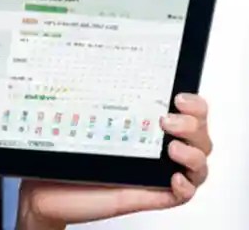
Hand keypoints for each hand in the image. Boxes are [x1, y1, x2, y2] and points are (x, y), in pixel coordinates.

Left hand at [18, 94, 211, 228]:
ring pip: (200, 164)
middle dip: (195, 125)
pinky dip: (187, 187)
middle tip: (167, 121)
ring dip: (195, 155)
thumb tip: (95, 53)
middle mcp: (157, 146)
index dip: (196, 103)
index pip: (189, 110)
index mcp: (149, 123)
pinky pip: (183, 195)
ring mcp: (157, 172)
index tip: (178, 96)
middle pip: (201, 135)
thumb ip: (95, 91)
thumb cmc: (66, 151)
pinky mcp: (150, 195)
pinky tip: (173, 178)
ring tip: (171, 149)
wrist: (47, 189)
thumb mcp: (84, 115)